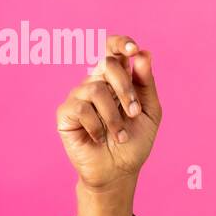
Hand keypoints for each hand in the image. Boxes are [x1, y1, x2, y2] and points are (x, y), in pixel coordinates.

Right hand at [56, 34, 161, 191]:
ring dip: (114, 117)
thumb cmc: (135, 141)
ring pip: (96, 89)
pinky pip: (81, 108)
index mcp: (117, 80)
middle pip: (107, 64)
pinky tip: (100, 138)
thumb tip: (143, 53)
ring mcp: (79, 97)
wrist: (120, 172)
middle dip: (126, 89)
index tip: (133, 49)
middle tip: (135, 112)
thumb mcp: (149, 112)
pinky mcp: (65, 113)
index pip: (113, 50)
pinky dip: (97, 126)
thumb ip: (146, 84)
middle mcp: (96, 83)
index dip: (121, 43)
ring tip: (120, 136)